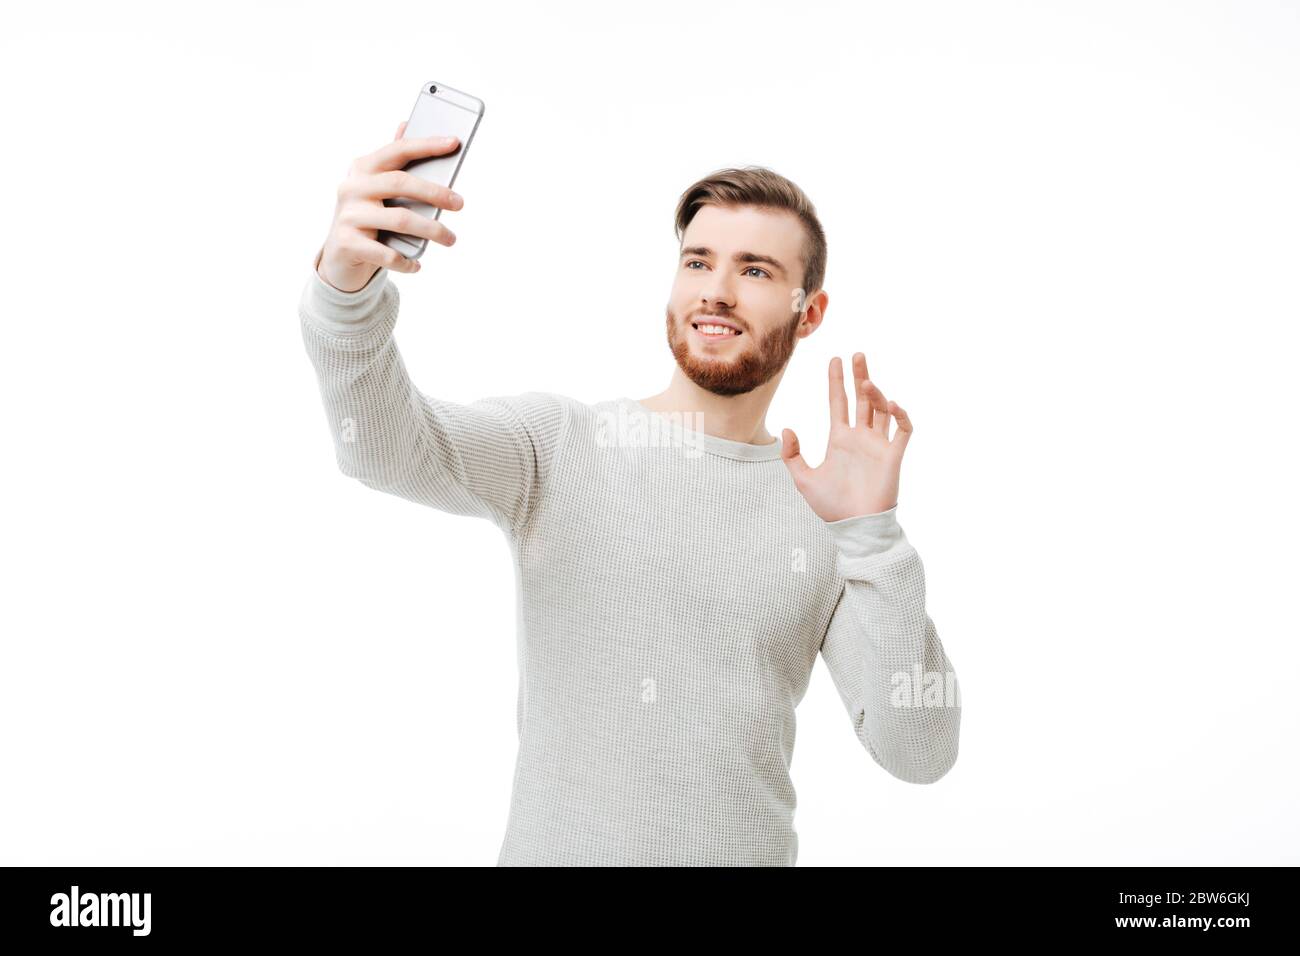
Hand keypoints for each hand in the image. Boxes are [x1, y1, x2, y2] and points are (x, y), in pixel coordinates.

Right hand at [315, 120, 464, 292]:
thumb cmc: (367, 216)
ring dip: (431, 230)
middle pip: (401, 183)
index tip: (454, 143)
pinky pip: (386, 253)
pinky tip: (417, 264)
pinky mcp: (346, 243)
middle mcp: (352, 187)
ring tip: (450, 239)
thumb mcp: (376, 188)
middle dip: (435, 192)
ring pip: (399, 219)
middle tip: (460, 204)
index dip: (426, 145)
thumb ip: (393, 162)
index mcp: (363, 168)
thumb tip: (406, 124)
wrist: (338, 256)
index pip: (398, 151)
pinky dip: (406, 261)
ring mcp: (348, 215)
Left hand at [781, 352, 912, 521]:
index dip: (837, 382)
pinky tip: (892, 405)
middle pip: (862, 399)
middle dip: (860, 376)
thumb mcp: (803, 479)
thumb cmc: (830, 506)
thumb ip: (792, 455)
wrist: (853, 526)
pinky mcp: (892, 456)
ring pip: (881, 410)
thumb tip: (786, 429)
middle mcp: (860, 437)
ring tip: (866, 382)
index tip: (835, 360)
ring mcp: (878, 445)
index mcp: (840, 439)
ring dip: (876, 394)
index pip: (839, 403)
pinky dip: (900, 416)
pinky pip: (902, 431)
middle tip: (857, 355)